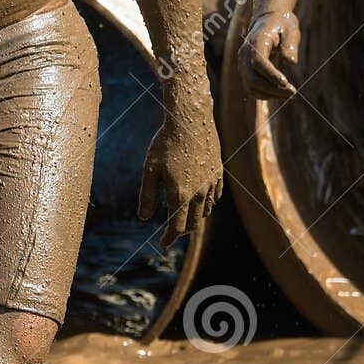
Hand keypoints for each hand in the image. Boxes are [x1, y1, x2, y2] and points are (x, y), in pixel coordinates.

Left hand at [138, 106, 224, 247]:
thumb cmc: (165, 143)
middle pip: (193, 225)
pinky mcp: (218, 173)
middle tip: (172, 232)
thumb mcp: (149, 169)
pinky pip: (214, 197)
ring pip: (205, 211)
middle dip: (181, 232)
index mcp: (180, 195)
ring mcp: (211, 184)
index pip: (177, 228)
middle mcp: (198, 193)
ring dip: (194, 218)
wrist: (190, 120)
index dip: (169, 238)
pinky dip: (206, 204)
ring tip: (184, 216)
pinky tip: (199, 201)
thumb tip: (144, 218)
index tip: (163, 244)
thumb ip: (148, 196)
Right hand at [239, 11, 299, 99]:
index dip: (270, 74)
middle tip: (292, 92)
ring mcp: (243, 64)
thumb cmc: (282, 24)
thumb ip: (290, 44)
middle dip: (272, 89)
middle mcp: (245, 54)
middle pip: (252, 79)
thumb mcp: (290, 29)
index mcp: (256, 41)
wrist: (268, 20)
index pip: (258, 62)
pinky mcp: (245, 72)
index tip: (286, 83)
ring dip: (270, 94)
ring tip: (289, 93)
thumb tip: (291, 62)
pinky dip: (265, 94)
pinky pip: (252, 88)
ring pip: (251, 87)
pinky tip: (280, 93)